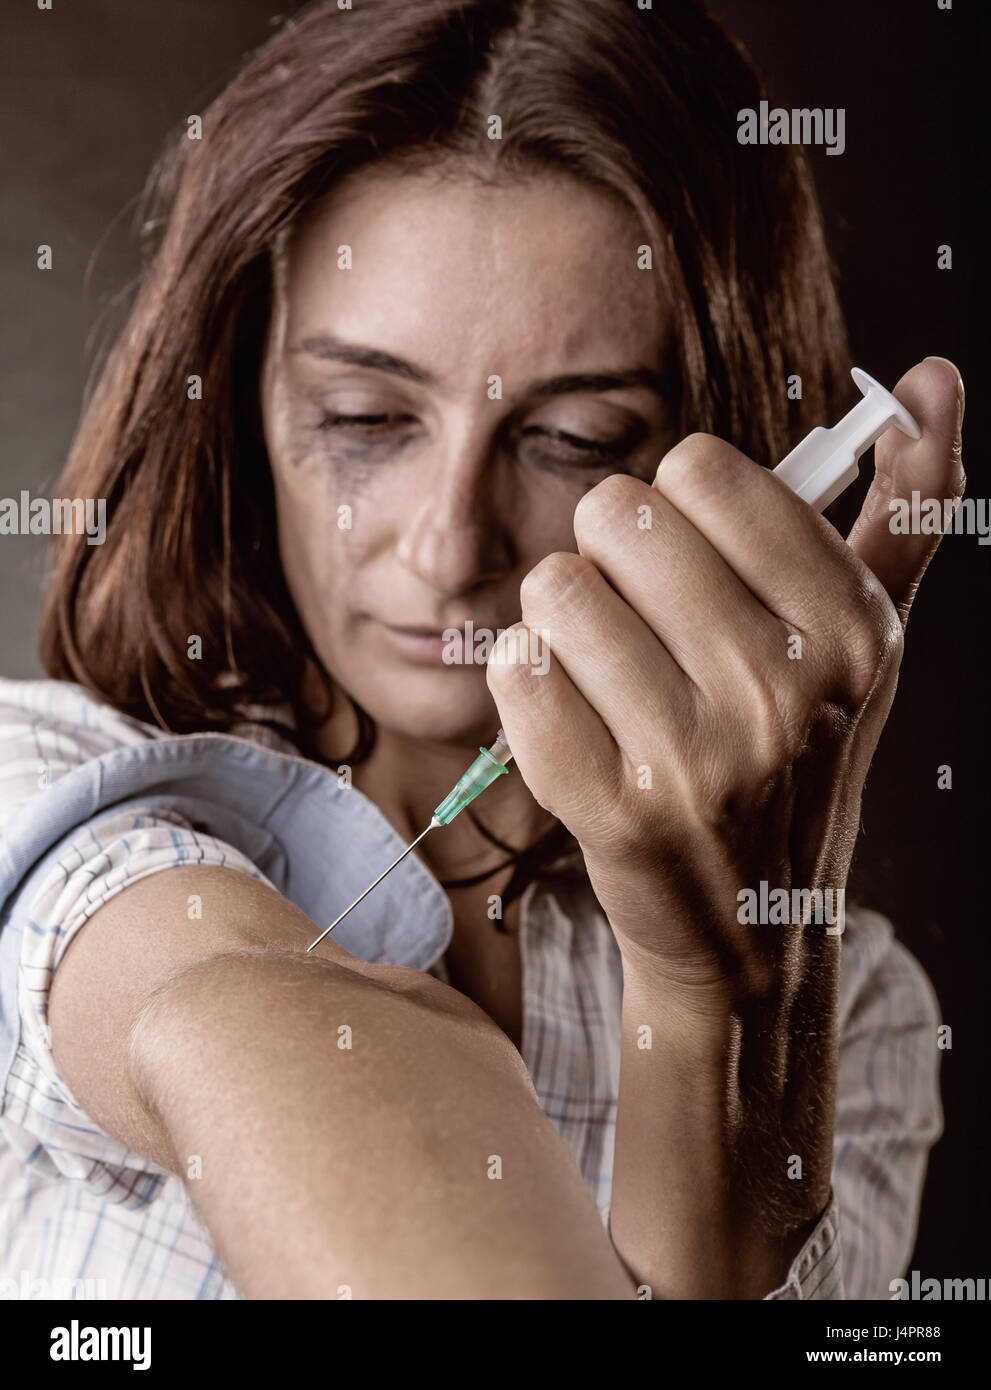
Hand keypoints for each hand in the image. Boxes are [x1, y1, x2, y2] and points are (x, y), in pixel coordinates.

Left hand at [487, 359, 964, 1013]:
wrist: (752, 924)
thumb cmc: (798, 756)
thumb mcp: (865, 641)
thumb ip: (902, 509)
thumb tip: (932, 377)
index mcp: (849, 628)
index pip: (699, 471)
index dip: (677, 509)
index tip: (698, 567)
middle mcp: (783, 690)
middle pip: (616, 516)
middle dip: (613, 560)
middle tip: (646, 631)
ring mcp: (698, 757)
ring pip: (555, 587)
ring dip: (566, 622)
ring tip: (612, 679)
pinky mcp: (612, 809)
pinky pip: (516, 667)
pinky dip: (528, 682)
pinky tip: (576, 721)